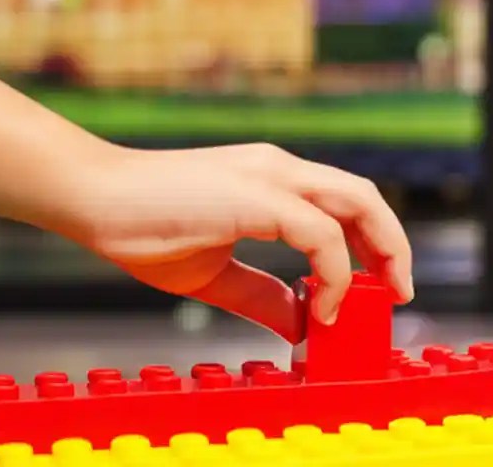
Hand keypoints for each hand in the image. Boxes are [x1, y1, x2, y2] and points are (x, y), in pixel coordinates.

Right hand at [52, 143, 412, 342]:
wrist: (91, 198)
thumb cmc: (143, 226)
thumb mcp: (215, 273)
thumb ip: (261, 294)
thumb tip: (299, 323)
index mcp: (274, 180)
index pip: (346, 202)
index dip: (373, 241)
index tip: (380, 284)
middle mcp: (280, 169)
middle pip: (365, 196)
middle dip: (394, 244)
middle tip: (400, 290)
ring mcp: (270, 176)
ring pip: (357, 202)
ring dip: (380, 251)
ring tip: (378, 296)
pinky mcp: (256, 196)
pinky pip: (319, 233)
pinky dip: (333, 271)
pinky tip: (322, 306)